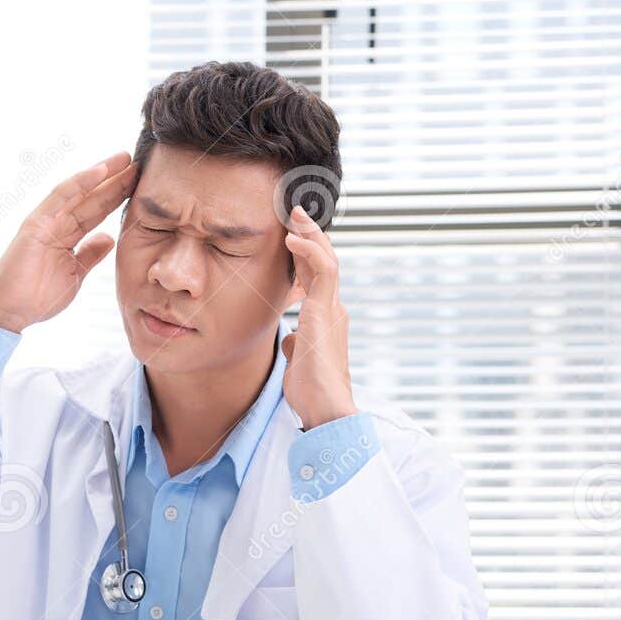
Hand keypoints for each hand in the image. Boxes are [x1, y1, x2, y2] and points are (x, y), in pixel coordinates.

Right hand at [0, 151, 136, 332]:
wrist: (8, 312)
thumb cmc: (36, 297)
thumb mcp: (75, 274)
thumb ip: (90, 254)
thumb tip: (108, 239)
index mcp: (66, 236)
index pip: (97, 211)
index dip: (118, 197)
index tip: (140, 184)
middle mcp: (56, 224)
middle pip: (92, 199)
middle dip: (116, 181)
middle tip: (139, 164)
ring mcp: (46, 221)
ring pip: (80, 193)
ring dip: (103, 175)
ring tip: (125, 159)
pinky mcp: (36, 222)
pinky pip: (61, 197)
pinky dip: (81, 182)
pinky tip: (101, 170)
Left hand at [280, 205, 357, 428]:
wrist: (325, 407)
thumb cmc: (311, 390)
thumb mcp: (297, 361)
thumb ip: (295, 344)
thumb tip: (288, 338)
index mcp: (326, 319)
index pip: (315, 277)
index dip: (304, 254)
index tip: (290, 235)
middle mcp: (332, 309)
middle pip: (323, 261)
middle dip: (309, 235)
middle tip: (293, 212)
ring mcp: (332, 309)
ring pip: (326, 259)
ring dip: (310, 234)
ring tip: (294, 214)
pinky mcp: (326, 312)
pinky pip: (322, 271)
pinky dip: (308, 251)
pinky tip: (292, 239)